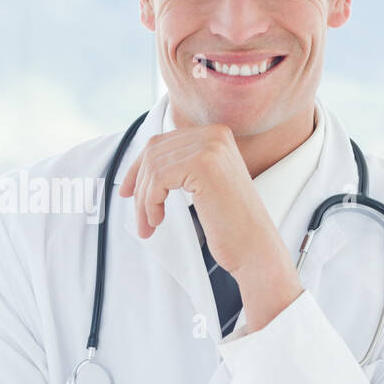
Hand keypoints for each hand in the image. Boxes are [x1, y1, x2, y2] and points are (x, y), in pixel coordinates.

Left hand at [118, 125, 301, 330]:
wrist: (255, 248)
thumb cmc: (230, 224)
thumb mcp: (204, 184)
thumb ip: (180, 166)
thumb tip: (140, 167)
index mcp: (215, 134)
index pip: (161, 142)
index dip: (138, 168)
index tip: (128, 191)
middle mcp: (214, 134)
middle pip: (153, 153)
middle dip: (139, 187)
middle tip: (140, 216)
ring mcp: (210, 147)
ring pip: (152, 168)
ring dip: (144, 200)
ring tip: (150, 223)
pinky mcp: (203, 165)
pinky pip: (158, 179)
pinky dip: (150, 202)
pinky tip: (158, 219)